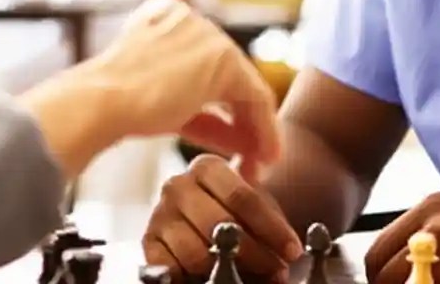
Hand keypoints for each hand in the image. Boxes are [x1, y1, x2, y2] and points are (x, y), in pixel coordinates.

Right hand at [19, 0, 281, 178]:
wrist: (96, 102)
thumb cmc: (108, 107)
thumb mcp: (154, 99)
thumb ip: (187, 104)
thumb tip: (225, 128)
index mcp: (164, 18)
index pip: (202, 71)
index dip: (219, 110)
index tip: (228, 141)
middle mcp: (190, 19)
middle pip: (226, 79)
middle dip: (241, 121)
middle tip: (249, 158)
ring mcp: (208, 34)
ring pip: (243, 88)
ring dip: (253, 129)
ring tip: (259, 165)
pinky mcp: (224, 58)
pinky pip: (255, 96)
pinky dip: (263, 129)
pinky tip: (264, 157)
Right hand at [143, 155, 303, 281]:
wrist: (196, 216)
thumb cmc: (231, 210)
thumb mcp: (252, 205)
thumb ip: (268, 221)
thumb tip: (287, 249)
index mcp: (207, 167)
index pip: (242, 198)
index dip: (272, 228)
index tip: (293, 251)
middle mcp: (177, 185)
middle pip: (219, 224)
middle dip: (253, 253)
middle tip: (275, 271)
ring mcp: (159, 214)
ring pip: (195, 251)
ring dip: (225, 271)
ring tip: (247, 277)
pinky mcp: (147, 243)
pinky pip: (170, 268)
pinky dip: (192, 278)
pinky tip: (209, 279)